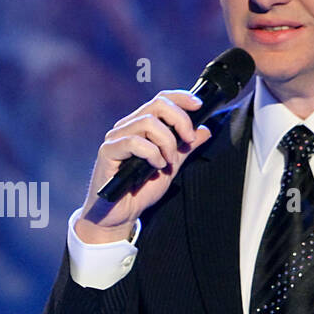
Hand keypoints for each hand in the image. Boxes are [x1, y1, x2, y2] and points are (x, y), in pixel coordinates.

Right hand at [76, 89, 211, 242]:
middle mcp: (127, 127)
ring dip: (166, 142)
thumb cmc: (139, 191)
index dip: (181, 98)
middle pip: (156, 105)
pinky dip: (152, 153)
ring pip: (148, 122)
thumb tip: (204, 130)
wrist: (120, 215)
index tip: (199, 106)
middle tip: (188, 140)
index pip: (161, 100)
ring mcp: (116, 138)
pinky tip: (155, 167)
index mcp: (141, 126)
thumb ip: (186, 148)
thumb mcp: (170, 166)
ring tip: (168, 161)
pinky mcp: (108, 151)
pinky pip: (134, 142)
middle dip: (180, 120)